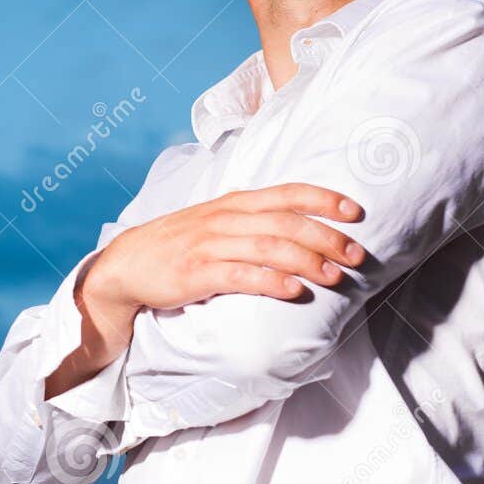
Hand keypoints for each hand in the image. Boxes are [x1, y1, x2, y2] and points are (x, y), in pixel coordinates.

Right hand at [83, 182, 366, 312]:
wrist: (126, 266)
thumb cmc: (179, 245)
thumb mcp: (215, 221)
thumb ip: (252, 220)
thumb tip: (300, 225)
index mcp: (233, 203)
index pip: (285, 193)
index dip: (322, 198)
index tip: (355, 211)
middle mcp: (224, 219)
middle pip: (284, 222)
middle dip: (326, 236)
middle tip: (356, 254)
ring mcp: (209, 245)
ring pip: (267, 247)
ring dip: (306, 260)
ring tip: (335, 276)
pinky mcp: (196, 273)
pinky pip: (239, 275)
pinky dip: (270, 281)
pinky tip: (294, 290)